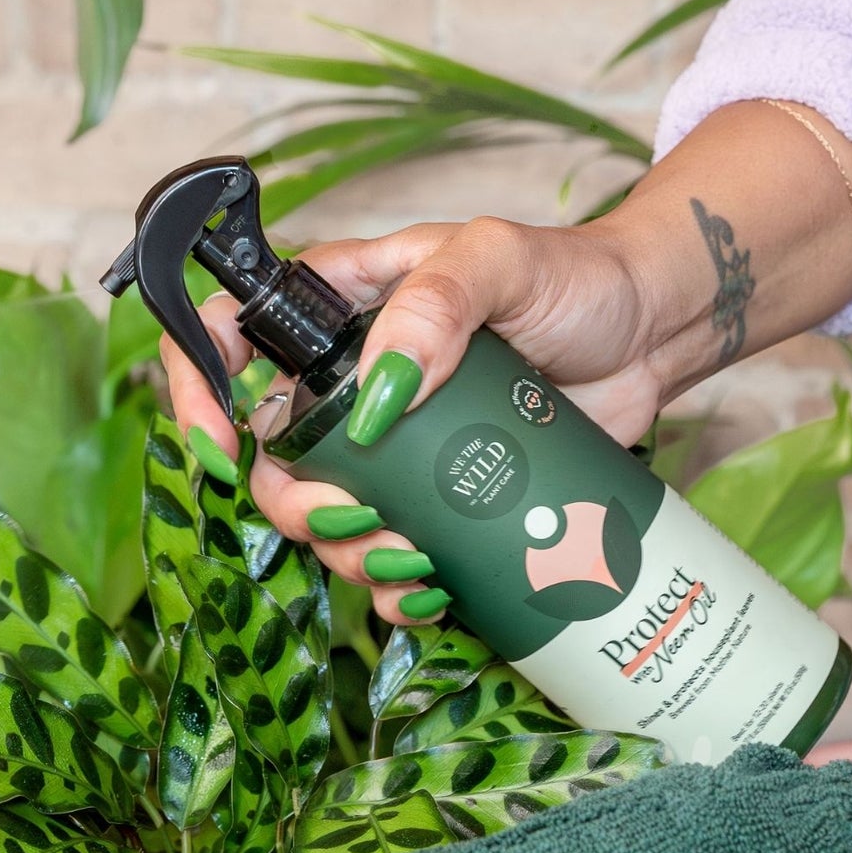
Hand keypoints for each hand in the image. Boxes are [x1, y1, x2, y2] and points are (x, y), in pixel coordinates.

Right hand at [161, 216, 665, 623]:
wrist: (651, 331)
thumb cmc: (574, 276)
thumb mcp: (499, 259)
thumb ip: (435, 304)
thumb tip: (378, 393)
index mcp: (341, 304)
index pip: (229, 335)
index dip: (200, 392)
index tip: (223, 450)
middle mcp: (350, 377)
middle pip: (272, 455)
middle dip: (295, 505)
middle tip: (356, 520)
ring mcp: (394, 445)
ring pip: (326, 516)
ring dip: (349, 556)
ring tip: (412, 564)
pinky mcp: (440, 495)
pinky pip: (392, 553)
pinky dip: (398, 588)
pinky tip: (431, 592)